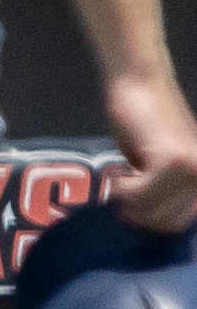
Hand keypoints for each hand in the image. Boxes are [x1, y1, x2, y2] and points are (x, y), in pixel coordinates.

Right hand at [102, 73, 196, 232]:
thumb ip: (166, 189)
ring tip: (120, 183)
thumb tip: (148, 222)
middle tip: (122, 196)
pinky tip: (118, 173)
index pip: (180, 225)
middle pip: (167, 225)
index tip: (133, 209)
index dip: (151, 222)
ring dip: (128, 203)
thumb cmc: (146, 121)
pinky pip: (138, 195)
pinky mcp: (171, 160)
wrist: (140, 84)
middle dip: (139, 216)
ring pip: (153, 214)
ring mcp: (192, 169)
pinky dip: (121, 189)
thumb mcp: (162, 163)